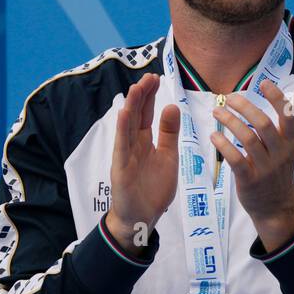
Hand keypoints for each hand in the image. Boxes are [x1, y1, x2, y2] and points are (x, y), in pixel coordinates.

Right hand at [109, 73, 179, 251]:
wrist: (143, 217)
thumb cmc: (153, 188)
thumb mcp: (168, 156)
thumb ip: (169, 133)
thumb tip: (172, 106)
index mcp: (145, 141)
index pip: (146, 113)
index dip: (150, 96)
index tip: (155, 77)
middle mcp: (133, 145)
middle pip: (136, 115)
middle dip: (141, 96)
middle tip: (148, 77)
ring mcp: (125, 155)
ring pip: (127, 127)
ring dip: (131, 107)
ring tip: (136, 88)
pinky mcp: (121, 168)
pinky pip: (121, 146)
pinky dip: (122, 130)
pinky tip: (124, 114)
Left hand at [212, 81, 293, 250]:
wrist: (277, 206)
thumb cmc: (282, 168)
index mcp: (292, 141)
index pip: (290, 115)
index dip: (278, 97)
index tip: (263, 82)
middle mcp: (281, 152)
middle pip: (264, 124)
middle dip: (245, 107)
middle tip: (229, 97)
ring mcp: (266, 167)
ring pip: (248, 139)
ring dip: (230, 122)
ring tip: (217, 112)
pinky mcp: (250, 180)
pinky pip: (236, 160)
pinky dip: (224, 145)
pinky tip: (214, 135)